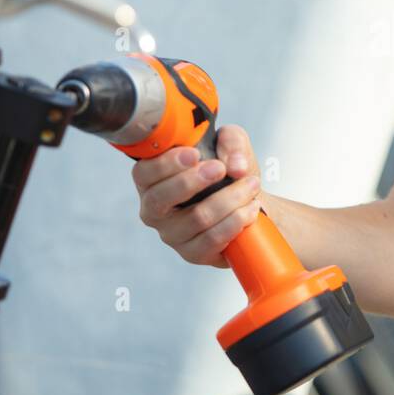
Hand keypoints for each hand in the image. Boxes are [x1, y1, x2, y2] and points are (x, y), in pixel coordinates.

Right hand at [131, 124, 262, 268]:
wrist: (249, 203)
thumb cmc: (229, 172)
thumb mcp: (231, 144)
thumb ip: (231, 142)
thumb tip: (235, 166)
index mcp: (152, 180)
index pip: (143, 173)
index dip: (166, 163)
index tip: (195, 154)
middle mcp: (154, 210)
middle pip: (159, 199)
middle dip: (193, 181)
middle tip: (221, 168)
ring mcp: (172, 234)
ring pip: (196, 217)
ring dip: (229, 199)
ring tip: (250, 186)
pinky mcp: (192, 253)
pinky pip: (212, 239)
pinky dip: (236, 221)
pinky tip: (250, 208)